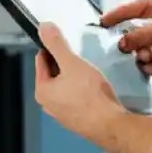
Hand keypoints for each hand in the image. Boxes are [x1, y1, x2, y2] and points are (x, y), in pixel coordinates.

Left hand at [34, 23, 124, 143]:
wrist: (111, 124)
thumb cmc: (90, 94)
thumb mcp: (72, 63)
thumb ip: (56, 44)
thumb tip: (43, 28)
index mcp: (42, 91)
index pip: (41, 60)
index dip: (52, 48)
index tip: (65, 42)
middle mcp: (48, 105)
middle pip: (53, 74)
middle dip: (64, 64)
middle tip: (79, 59)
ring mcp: (63, 115)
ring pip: (65, 87)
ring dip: (74, 78)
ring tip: (89, 74)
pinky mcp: (77, 120)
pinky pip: (75, 99)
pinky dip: (82, 91)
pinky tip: (94, 89)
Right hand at [101, 0, 151, 92]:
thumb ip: (150, 35)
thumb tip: (126, 39)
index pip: (143, 6)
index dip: (123, 11)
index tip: (107, 20)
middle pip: (140, 27)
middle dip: (130, 36)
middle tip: (120, 45)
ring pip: (142, 46)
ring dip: (138, 53)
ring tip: (143, 58)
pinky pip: (149, 61)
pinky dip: (146, 65)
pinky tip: (151, 67)